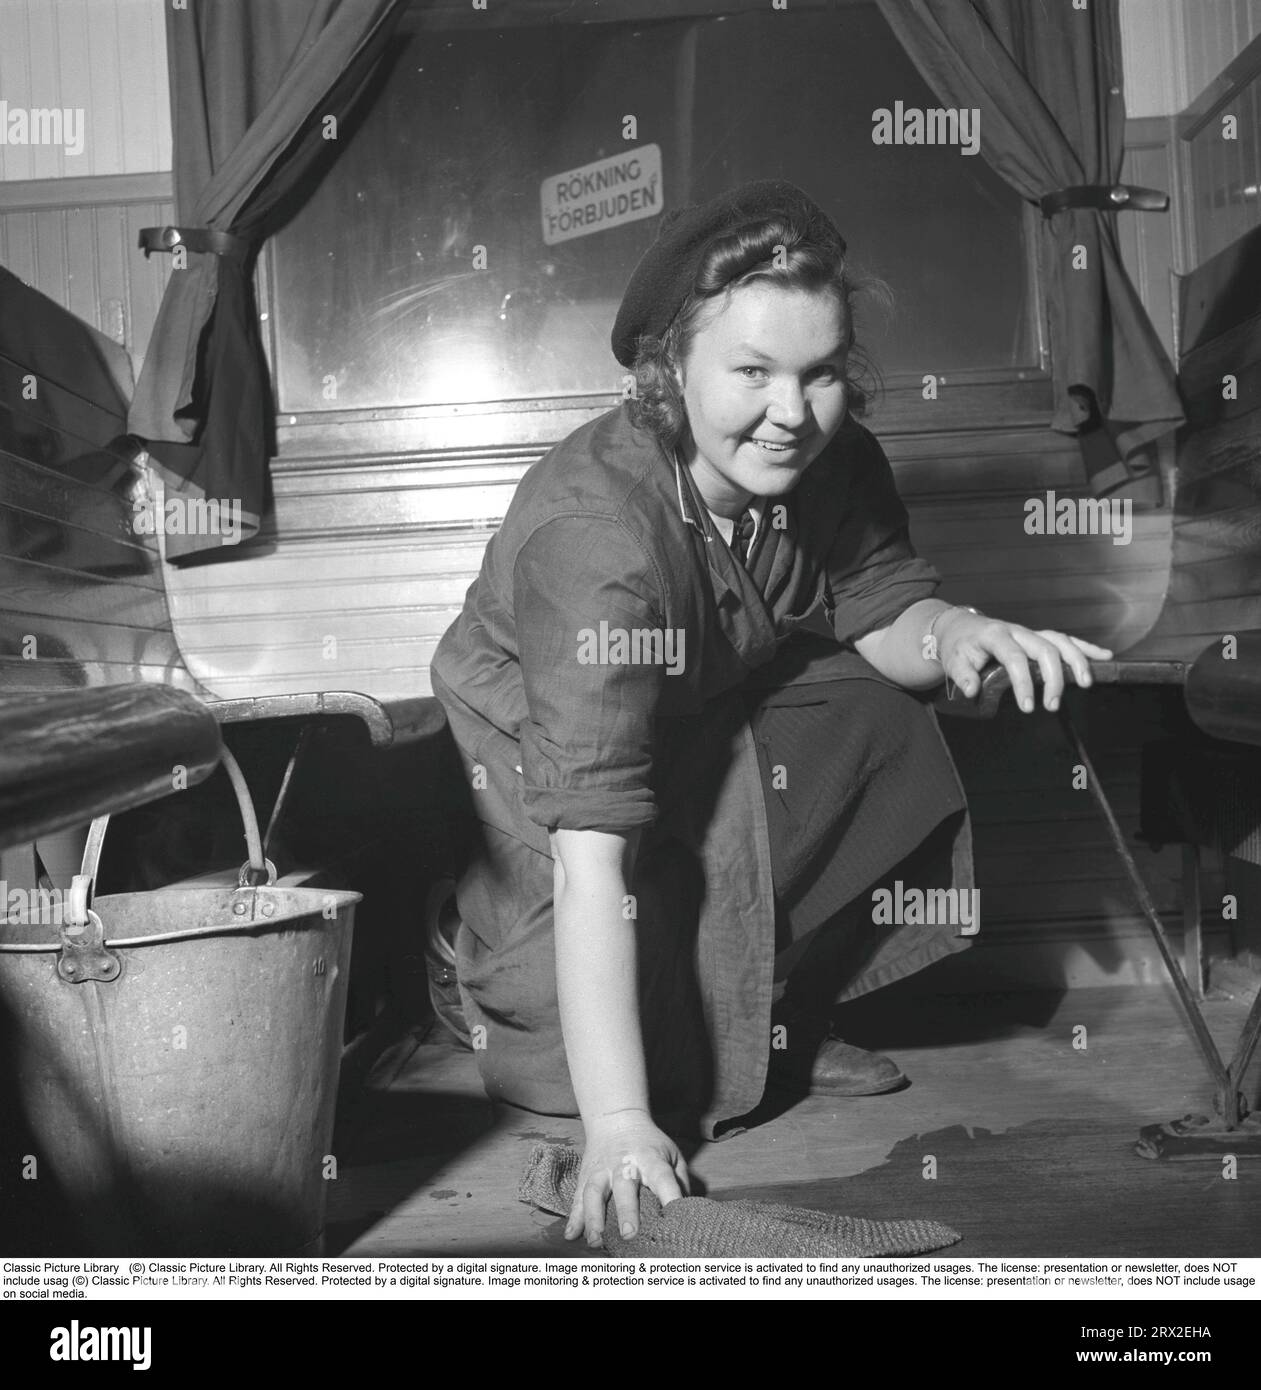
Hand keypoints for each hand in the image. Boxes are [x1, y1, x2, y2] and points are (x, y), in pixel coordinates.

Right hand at [564, 1108, 689, 1246]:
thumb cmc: (649, 1143)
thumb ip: (680, 1181)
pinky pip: (577, 1197)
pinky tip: (571, 1235)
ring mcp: (602, 1170)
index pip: (662, 1177)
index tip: (674, 1216)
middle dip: (625, 1210)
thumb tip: (687, 1212)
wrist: (616, 1118)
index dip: (669, 1195)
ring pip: (594, 1192)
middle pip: (624, 1186)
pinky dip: (573, 1218)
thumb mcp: (671, 1153)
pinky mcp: (586, 1176)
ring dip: (593, 1217)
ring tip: (596, 1241)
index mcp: (650, 1159)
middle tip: (629, 1234)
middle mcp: (624, 1165)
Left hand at [936, 610, 1112, 712]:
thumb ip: (962, 675)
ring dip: (1077, 661)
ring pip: (1061, 641)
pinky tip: (1104, 657)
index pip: (1015, 658)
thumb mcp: (952, 660)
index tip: (1027, 707)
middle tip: (1052, 705)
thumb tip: (972, 690)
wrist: (960, 627)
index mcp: (996, 635)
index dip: (1023, 683)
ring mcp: (1030, 633)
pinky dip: (1086, 648)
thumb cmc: (958, 645)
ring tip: (1086, 683)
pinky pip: (1066, 640)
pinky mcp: (1039, 637)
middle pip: (1045, 649)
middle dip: (1054, 678)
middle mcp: (1017, 631)